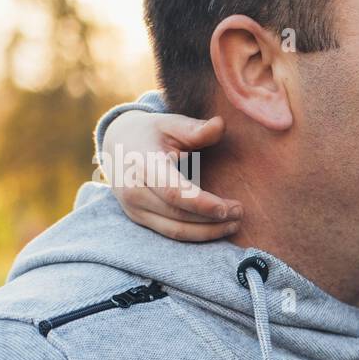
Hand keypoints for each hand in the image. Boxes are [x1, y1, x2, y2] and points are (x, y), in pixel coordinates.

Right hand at [100, 109, 239, 240]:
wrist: (118, 143)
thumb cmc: (151, 133)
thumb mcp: (170, 124)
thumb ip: (195, 128)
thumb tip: (220, 124)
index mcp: (141, 164)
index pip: (173, 191)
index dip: (203, 204)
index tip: (230, 207)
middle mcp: (132, 190)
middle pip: (177, 215)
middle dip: (212, 219)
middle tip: (240, 212)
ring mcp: (133, 207)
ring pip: (175, 231)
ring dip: (208, 232)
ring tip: (234, 224)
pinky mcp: (138, 219)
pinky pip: (170, 234)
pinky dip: (197, 235)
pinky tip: (218, 228)